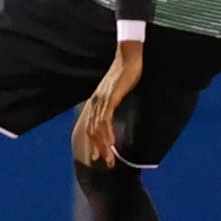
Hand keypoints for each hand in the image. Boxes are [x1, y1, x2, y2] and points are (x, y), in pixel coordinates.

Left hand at [72, 40, 143, 166]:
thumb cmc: (126, 73)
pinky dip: (106, 132)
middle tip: (106, 163)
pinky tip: (111, 143)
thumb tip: (117, 113)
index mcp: (96, 102)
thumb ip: (115, 102)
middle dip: (98, 149)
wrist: (129, 57)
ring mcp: (101, 100)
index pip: (91, 127)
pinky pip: (105, 119)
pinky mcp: (109, 97)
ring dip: (103, 145)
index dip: (93, 143)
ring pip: (98, 128)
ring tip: (110, 158)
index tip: (98, 157)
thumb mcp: (118, 91)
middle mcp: (95, 102)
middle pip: (92, 131)